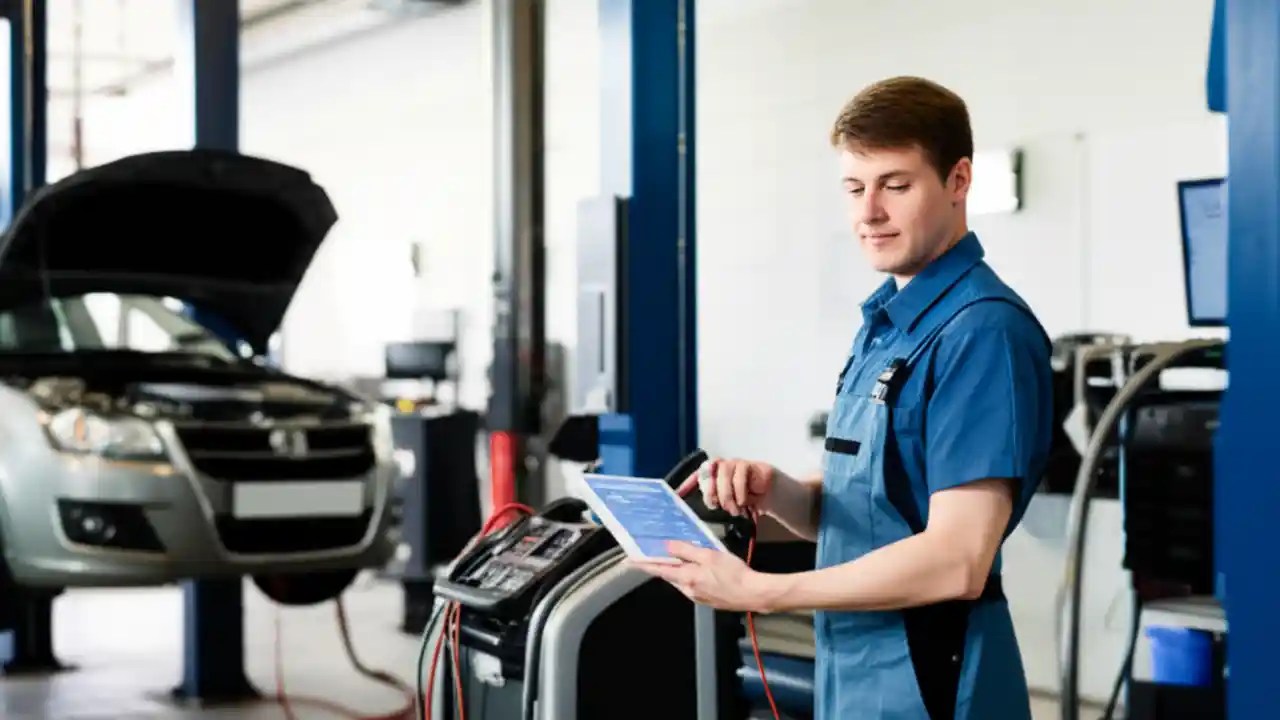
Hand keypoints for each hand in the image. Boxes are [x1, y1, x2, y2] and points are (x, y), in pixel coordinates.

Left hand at [631, 541, 778, 612]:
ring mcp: (698, 596)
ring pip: (681, 580)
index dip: (644, 564)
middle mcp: (688, 590)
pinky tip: (699, 569)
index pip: (659, 570)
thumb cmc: (734, 574)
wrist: (753, 594)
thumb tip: (668, 546)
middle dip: (661, 565)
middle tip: (654, 553)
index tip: (629, 561)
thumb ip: (687, 550)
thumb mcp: (709, 555)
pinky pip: (692, 585)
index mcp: (687, 578)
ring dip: (677, 569)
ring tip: (680, 557)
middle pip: (669, 575)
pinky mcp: (707, 599)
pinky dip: (690, 576)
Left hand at [675, 457, 776, 515]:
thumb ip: (715, 505)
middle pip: (707, 472)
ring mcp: (732, 464)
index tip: (677, 495)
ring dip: (727, 494)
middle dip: (710, 491)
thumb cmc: (744, 500)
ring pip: (723, 473)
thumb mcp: (727, 505)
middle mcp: (719, 468)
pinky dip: (740, 490)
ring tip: (733, 509)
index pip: (695, 477)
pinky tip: (743, 501)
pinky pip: (740, 474)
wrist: (768, 494)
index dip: (685, 484)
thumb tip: (700, 515)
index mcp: (711, 476)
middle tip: (715, 505)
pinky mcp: (746, 465)